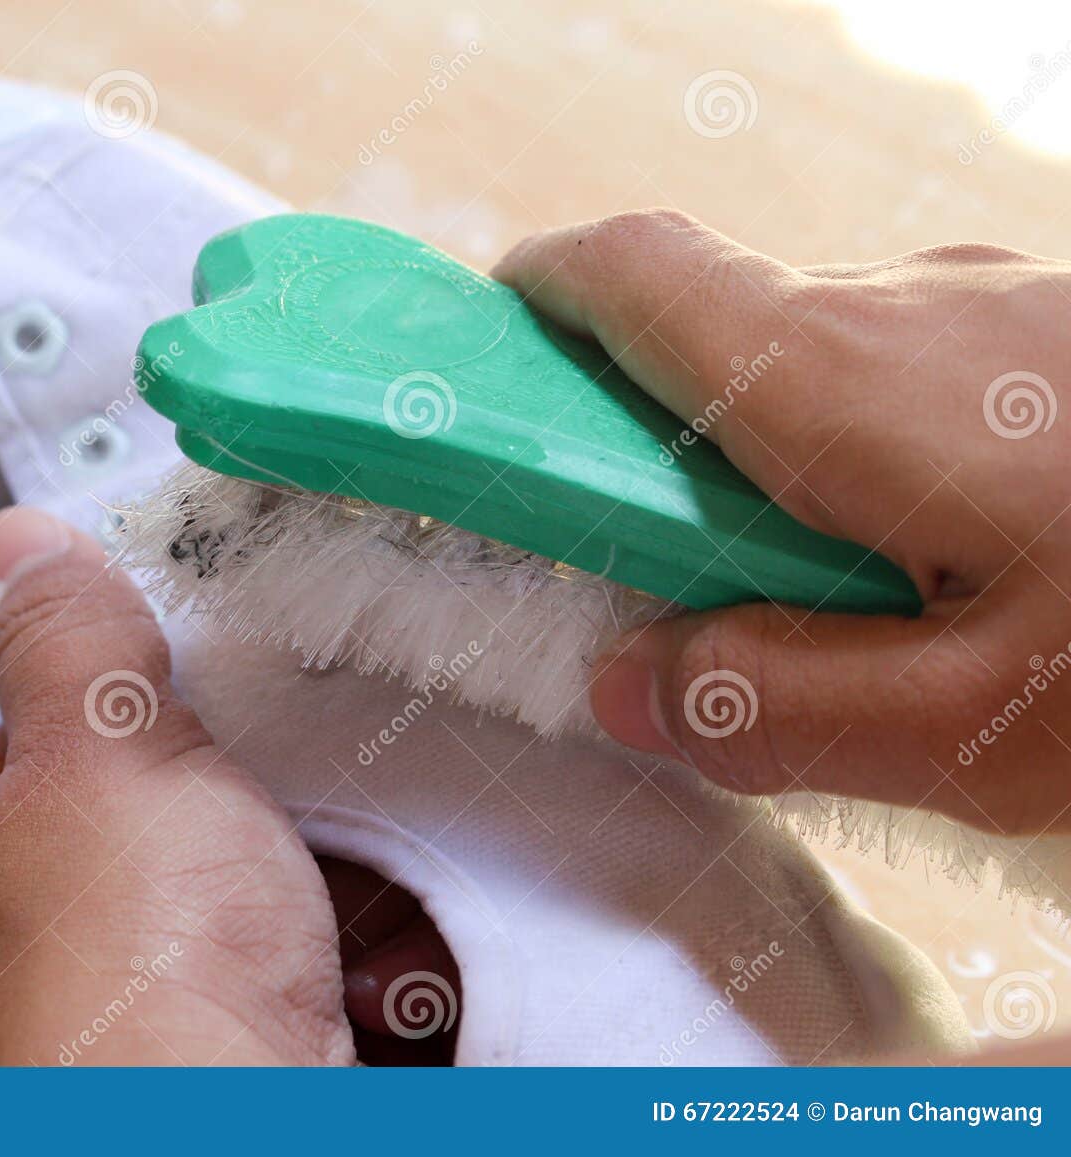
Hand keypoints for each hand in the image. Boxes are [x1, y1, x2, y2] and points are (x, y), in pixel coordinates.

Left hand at [0, 507, 460, 1064]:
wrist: (224, 1145)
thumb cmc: (128, 973)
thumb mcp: (96, 761)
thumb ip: (67, 646)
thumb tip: (15, 539)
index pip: (53, 741)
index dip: (138, 704)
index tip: (221, 683)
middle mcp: (44, 956)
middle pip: (175, 823)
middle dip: (263, 803)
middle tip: (318, 782)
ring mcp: (147, 1022)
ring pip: (261, 903)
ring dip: (332, 885)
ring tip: (360, 889)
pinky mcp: (242, 1065)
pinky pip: (314, 984)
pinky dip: (361, 969)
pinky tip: (376, 978)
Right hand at [494, 210, 1070, 836]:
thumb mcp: (980, 727)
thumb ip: (779, 708)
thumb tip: (626, 686)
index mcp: (844, 377)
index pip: (632, 273)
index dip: (537, 304)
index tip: (492, 368)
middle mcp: (912, 304)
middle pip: (721, 334)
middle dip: (664, 441)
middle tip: (669, 583)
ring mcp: (1004, 304)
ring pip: (828, 357)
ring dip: (784, 460)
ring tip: (834, 605)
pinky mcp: (1062, 333)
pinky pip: (921, 369)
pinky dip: (878, 450)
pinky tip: (948, 565)